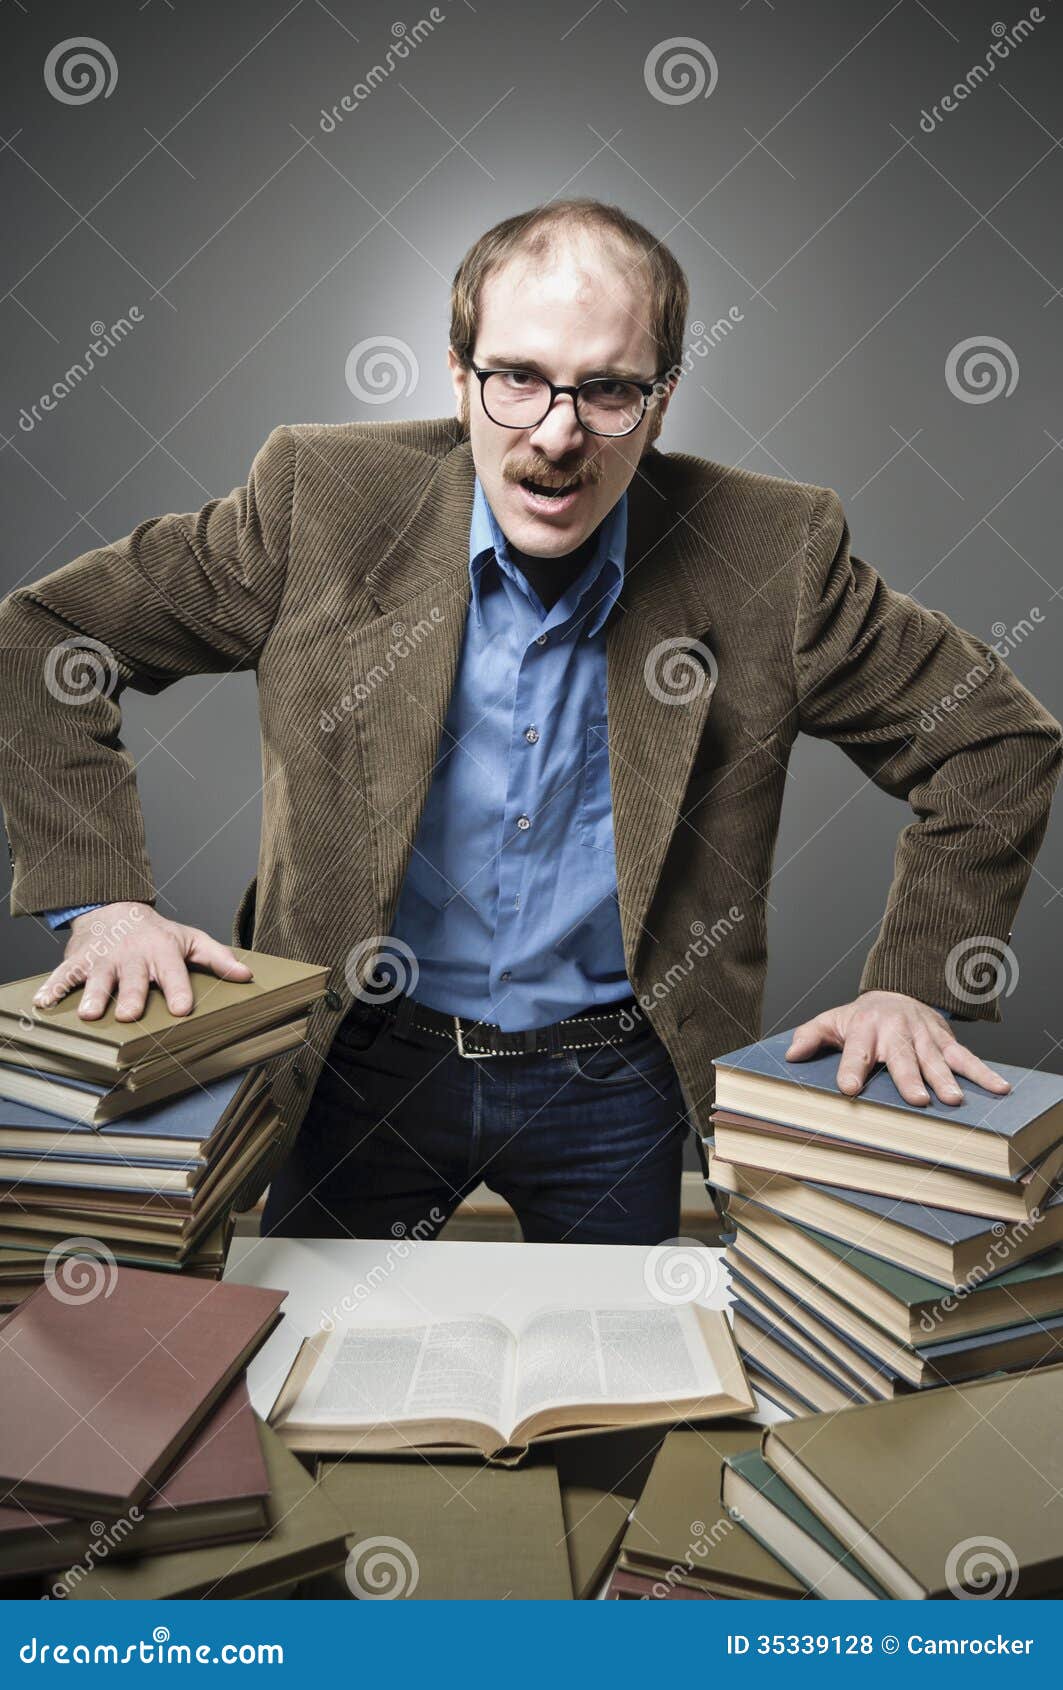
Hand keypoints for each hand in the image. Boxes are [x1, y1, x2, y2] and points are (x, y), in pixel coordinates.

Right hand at [33, 902, 252, 1020]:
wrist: (113, 909)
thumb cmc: (156, 933)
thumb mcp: (189, 940)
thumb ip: (216, 958)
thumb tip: (246, 975)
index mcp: (162, 952)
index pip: (173, 973)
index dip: (178, 990)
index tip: (181, 1009)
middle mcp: (132, 957)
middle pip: (134, 980)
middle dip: (132, 996)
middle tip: (129, 1014)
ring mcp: (103, 960)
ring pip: (99, 979)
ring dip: (94, 996)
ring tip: (90, 1014)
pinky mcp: (79, 962)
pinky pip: (64, 976)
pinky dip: (53, 988)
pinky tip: (44, 1003)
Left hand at [785, 990, 1010, 1106]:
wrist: (896, 991)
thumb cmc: (860, 1017)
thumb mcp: (831, 1021)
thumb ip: (811, 1037)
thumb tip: (790, 1055)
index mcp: (864, 1029)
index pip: (855, 1052)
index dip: (851, 1069)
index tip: (848, 1089)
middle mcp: (895, 1031)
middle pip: (901, 1057)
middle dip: (909, 1077)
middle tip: (918, 1099)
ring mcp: (923, 1035)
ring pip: (935, 1058)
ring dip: (945, 1079)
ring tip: (955, 1100)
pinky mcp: (945, 1039)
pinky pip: (966, 1056)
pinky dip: (983, 1072)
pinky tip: (999, 1088)